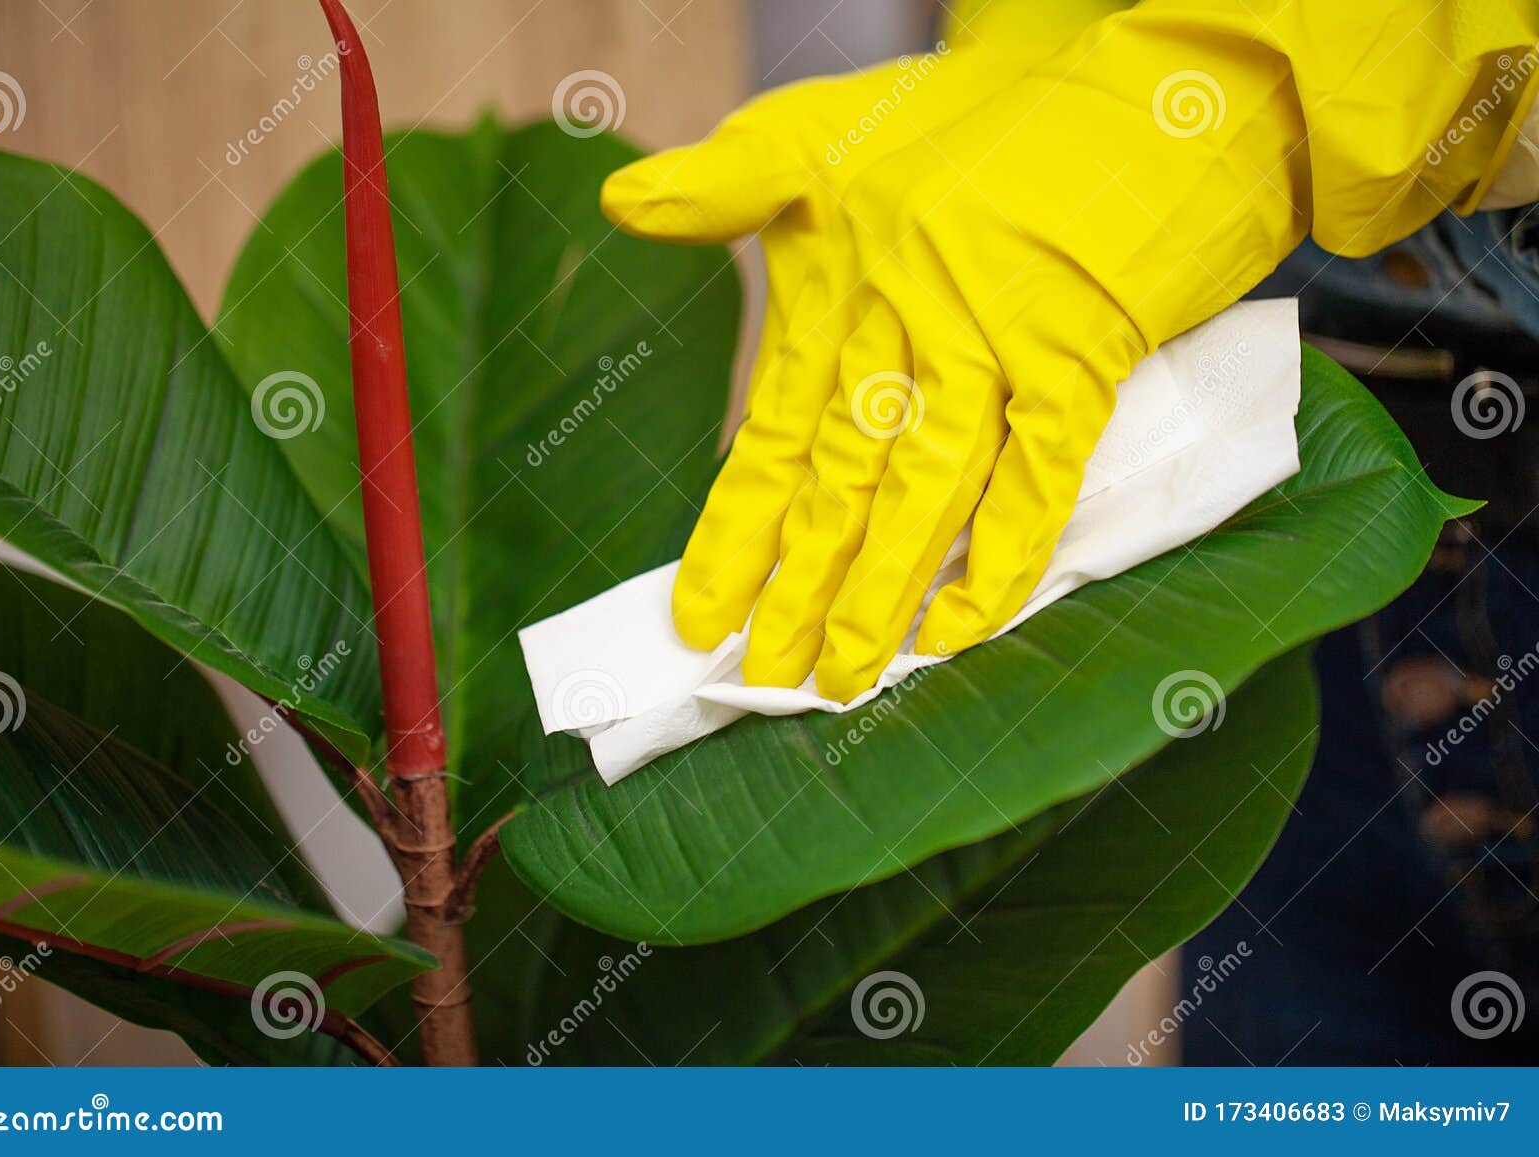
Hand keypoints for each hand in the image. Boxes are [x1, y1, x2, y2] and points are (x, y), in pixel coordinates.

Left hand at [601, 8, 1114, 672]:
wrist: (1142, 82)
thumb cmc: (984, 115)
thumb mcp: (827, 123)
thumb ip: (724, 178)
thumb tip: (618, 206)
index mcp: (840, 295)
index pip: (771, 440)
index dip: (732, 535)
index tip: (697, 616)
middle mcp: (905, 333)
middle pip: (838, 487)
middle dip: (797, 590)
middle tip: (762, 676)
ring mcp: (995, 351)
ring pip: (923, 498)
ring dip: (880, 594)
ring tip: (843, 678)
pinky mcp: (1079, 362)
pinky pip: (1037, 479)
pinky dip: (1003, 558)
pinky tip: (961, 627)